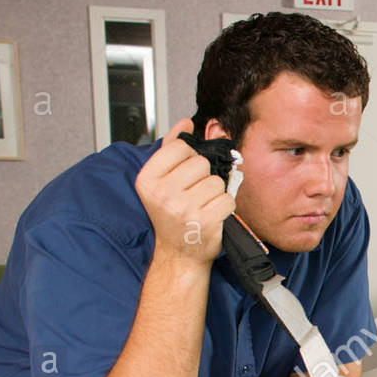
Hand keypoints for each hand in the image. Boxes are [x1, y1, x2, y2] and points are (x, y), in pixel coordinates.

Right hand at [134, 118, 236, 265]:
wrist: (179, 253)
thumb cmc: (172, 216)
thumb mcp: (162, 181)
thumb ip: (171, 149)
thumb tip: (185, 122)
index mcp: (148, 179)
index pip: (181, 147)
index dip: (188, 159)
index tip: (183, 176)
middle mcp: (163, 194)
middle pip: (201, 163)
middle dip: (203, 177)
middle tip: (193, 195)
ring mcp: (184, 209)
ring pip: (217, 181)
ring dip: (215, 193)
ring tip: (202, 206)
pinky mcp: (205, 221)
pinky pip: (228, 199)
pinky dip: (225, 207)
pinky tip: (212, 215)